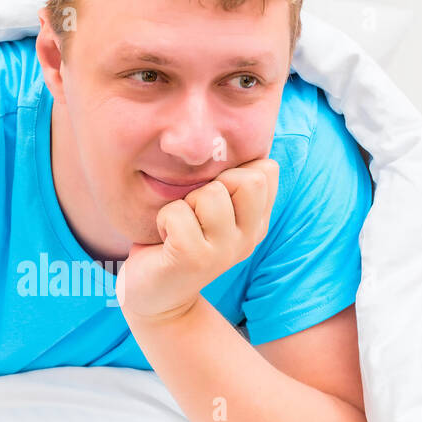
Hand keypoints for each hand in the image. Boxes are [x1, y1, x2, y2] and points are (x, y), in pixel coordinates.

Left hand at [116, 158, 278, 321]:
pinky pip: (177, 213)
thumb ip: (231, 180)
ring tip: (179, 226)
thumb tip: (241, 127)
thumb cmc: (179, 239)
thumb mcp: (212, 208)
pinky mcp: (193, 259)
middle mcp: (248, 238)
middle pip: (248, 178)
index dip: (233, 171)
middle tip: (193, 211)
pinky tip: (164, 239)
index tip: (214, 197)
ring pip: (211, 193)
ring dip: (184, 202)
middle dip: (212, 184)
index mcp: (257, 222)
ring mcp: (223, 252)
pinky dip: (163, 218)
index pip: (266, 169)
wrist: (155, 294)